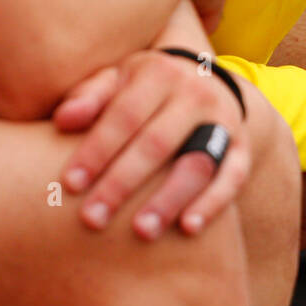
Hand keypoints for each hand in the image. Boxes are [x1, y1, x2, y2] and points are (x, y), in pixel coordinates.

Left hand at [54, 50, 249, 239]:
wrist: (204, 82)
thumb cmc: (143, 90)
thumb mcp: (117, 81)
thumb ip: (90, 97)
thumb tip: (63, 120)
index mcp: (160, 72)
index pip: (124, 115)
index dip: (97, 150)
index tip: (69, 185)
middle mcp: (196, 93)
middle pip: (157, 143)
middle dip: (123, 183)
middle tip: (92, 219)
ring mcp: (224, 121)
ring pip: (197, 163)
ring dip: (169, 199)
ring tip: (141, 232)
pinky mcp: (242, 148)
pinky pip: (232, 178)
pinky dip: (212, 204)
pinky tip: (188, 229)